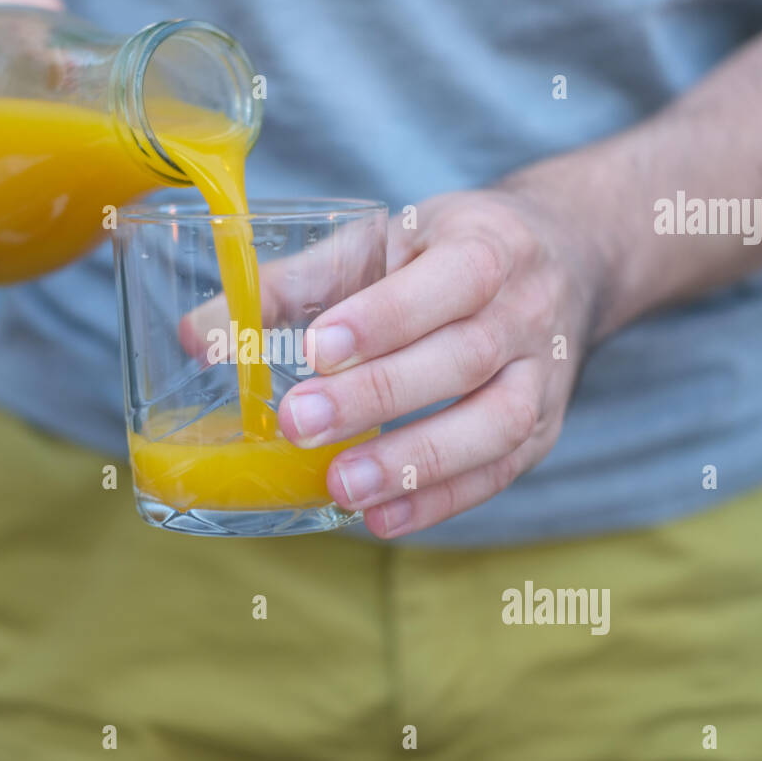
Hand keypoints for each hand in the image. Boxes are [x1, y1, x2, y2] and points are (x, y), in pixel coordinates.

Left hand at [278, 186, 611, 537]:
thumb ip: (289, 286)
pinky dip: (442, 500)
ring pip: (498, 423)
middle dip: (381, 395)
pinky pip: (501, 470)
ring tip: (342, 487)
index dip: (385, 318)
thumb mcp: (377, 242)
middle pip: (466, 356)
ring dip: (417, 462)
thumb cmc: (445, 250)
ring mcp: (545, 374)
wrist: (565, 257)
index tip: (317, 350)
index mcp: (487, 244)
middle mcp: (528, 309)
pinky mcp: (546, 428)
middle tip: (301, 423)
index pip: (450, 279)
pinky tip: (383, 518)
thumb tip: (196, 335)